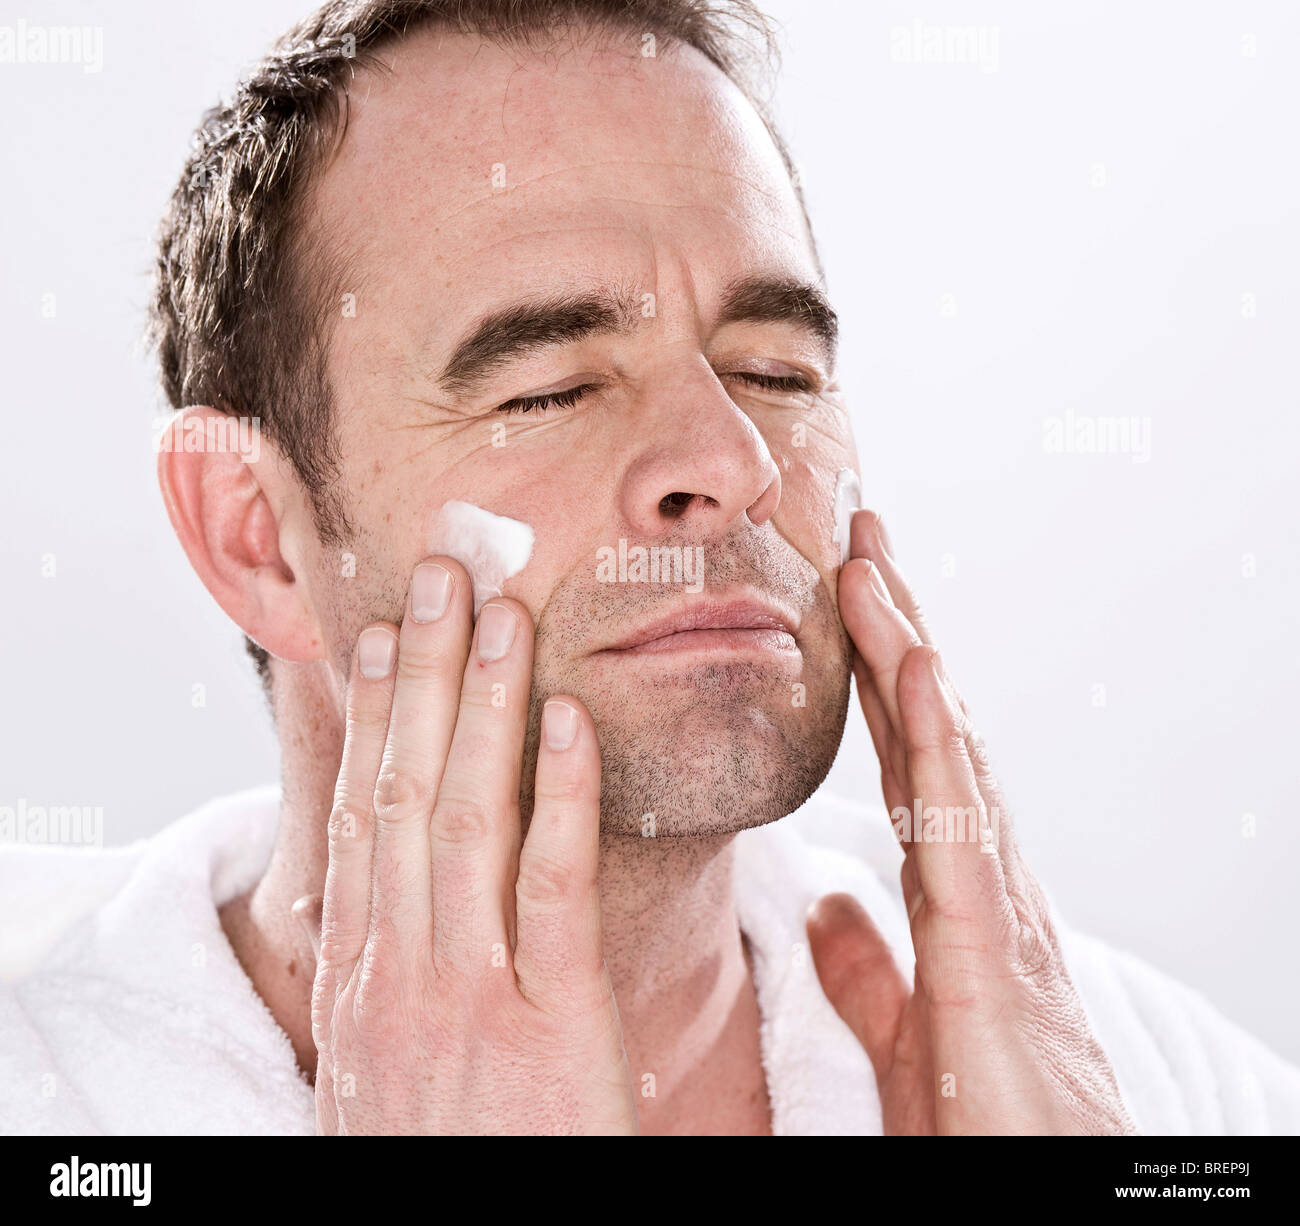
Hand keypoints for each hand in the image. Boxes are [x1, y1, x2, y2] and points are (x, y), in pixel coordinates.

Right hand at [300, 558, 637, 1134]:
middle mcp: (399, 972)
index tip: (381, 636)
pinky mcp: (548, 1028)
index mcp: (365, 979)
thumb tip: (397, 894)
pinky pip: (550, 889)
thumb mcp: (394, 1063)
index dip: (374, 717)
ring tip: (499, 614)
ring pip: (465, 820)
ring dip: (482, 707)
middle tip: (437, 576)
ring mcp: (468, 996)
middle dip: (421, 676)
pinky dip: (557, 796)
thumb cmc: (452, 1157)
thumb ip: (397, 973)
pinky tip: (568, 720)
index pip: (362, 817)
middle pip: (404, 792)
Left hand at [807, 511, 1136, 1134]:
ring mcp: (995, 900)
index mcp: (949, 888)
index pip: (903, 754)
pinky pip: (961, 823)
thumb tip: (829, 903)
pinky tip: (915, 669)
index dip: (873, 672)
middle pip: (929, 727)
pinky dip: (938, 740)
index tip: (844, 594)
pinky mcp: (992, 946)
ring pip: (946, 751)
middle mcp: (979, 874)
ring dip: (908, 651)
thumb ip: (869, 960)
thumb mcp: (905, 1024)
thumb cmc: (986, 1117)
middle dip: (893, 626)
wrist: (1040, 1192)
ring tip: (870, 564)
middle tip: (859, 531)